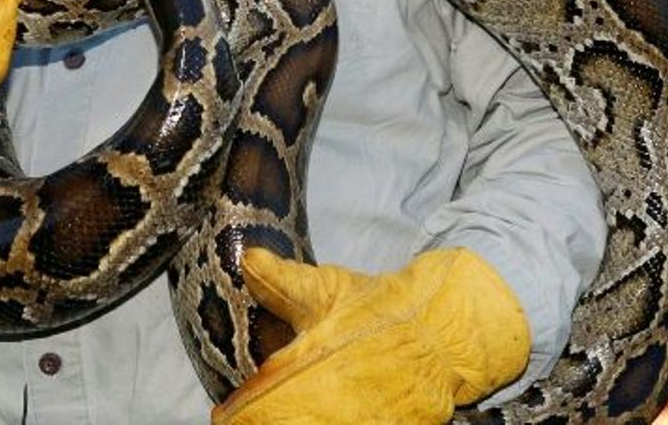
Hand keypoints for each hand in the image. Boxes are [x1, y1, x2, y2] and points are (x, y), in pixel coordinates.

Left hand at [212, 247, 530, 424]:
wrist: (445, 327)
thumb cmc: (379, 307)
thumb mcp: (328, 289)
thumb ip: (281, 282)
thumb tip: (248, 259)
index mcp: (312, 367)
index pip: (257, 411)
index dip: (235, 416)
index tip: (222, 413)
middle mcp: (335, 404)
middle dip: (263, 421)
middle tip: (253, 416)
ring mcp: (365, 424)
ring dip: (297, 422)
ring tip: (287, 414)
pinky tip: (322, 418)